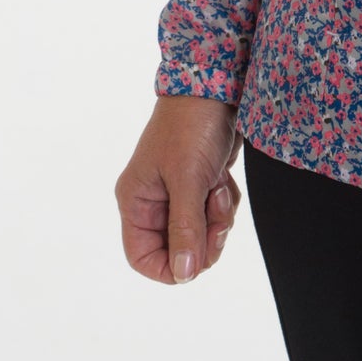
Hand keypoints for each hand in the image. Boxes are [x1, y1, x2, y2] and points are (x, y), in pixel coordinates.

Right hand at [115, 95, 242, 284]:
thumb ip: (186, 228)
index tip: (195, 262)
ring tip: (218, 188)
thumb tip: (183, 274)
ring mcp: (178, 193)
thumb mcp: (188, 180)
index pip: (142, 256)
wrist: (218, 86)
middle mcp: (153, 200)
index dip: (168, 267)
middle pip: (178, 248)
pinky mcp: (201, 184)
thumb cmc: (193, 126)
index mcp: (136, 200)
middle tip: (217, 218)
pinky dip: (225, 202)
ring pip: (201, 233)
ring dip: (217, 218)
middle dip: (202, 238)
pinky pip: (215, 214)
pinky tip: (224, 180)